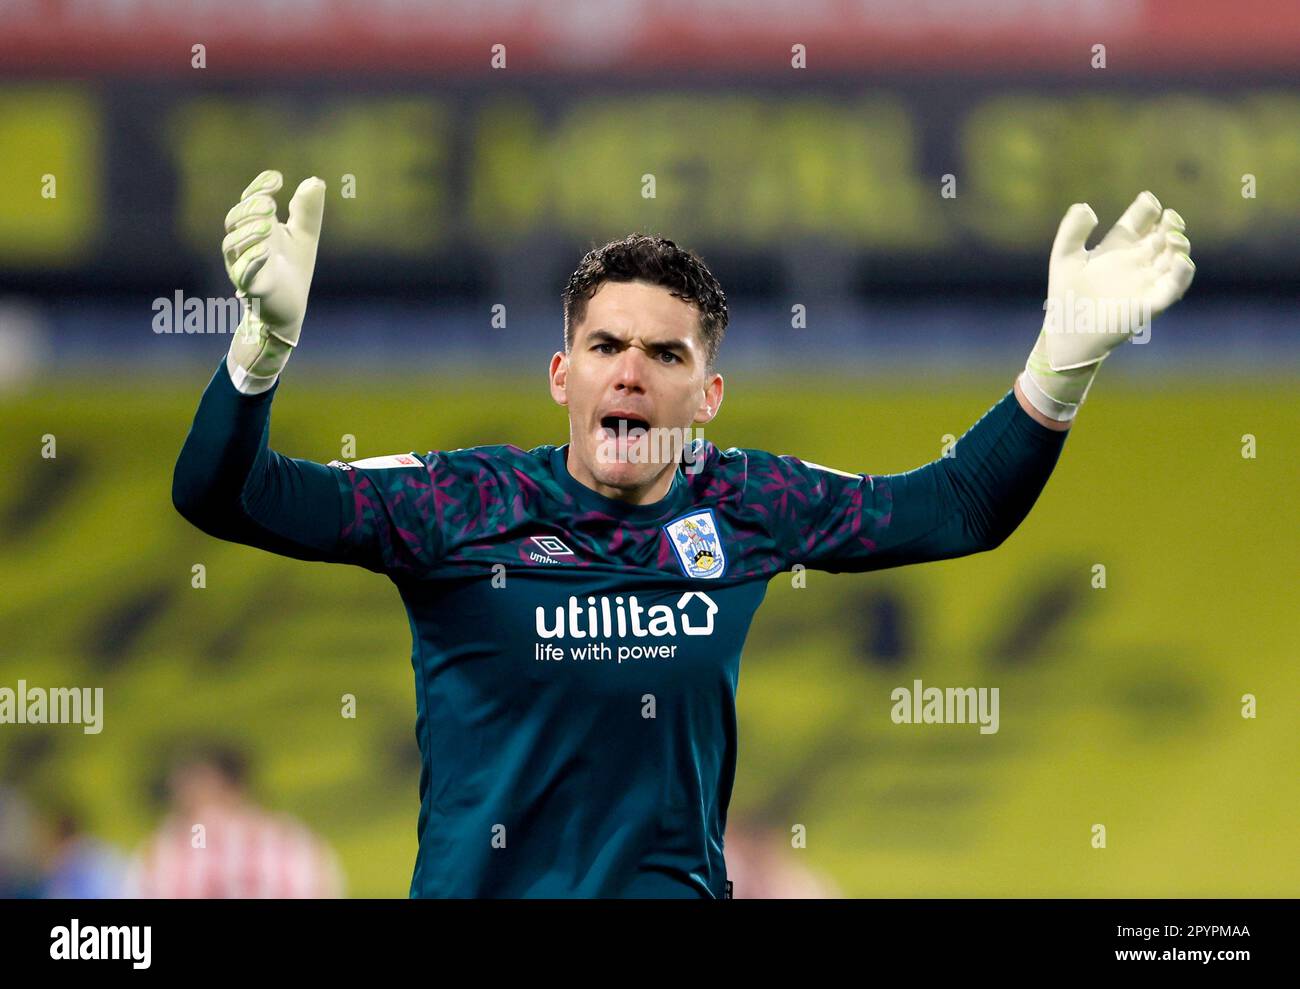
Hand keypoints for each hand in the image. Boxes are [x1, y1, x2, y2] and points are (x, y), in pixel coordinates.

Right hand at [222, 170, 325, 392]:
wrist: (292, 307)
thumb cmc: (293, 269)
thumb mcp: (305, 236)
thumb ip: (307, 211)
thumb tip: (316, 181)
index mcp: (256, 226)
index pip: (249, 200)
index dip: (259, 187)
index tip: (278, 179)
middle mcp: (244, 244)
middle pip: (234, 219)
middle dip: (250, 208)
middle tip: (271, 203)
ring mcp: (243, 264)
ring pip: (232, 244)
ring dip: (249, 231)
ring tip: (269, 224)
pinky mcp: (250, 287)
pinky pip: (242, 272)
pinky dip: (252, 259)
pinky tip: (267, 249)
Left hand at [1042, 191, 1194, 370]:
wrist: (1067, 332)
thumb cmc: (1065, 296)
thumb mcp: (1064, 257)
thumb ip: (1072, 230)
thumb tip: (1086, 207)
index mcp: (1117, 247)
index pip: (1140, 220)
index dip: (1147, 208)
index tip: (1148, 201)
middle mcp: (1137, 261)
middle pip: (1162, 235)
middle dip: (1170, 223)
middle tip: (1168, 217)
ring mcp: (1147, 280)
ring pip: (1175, 257)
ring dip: (1179, 244)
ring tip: (1172, 236)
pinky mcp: (1153, 302)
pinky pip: (1175, 285)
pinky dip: (1183, 272)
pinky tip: (1181, 260)